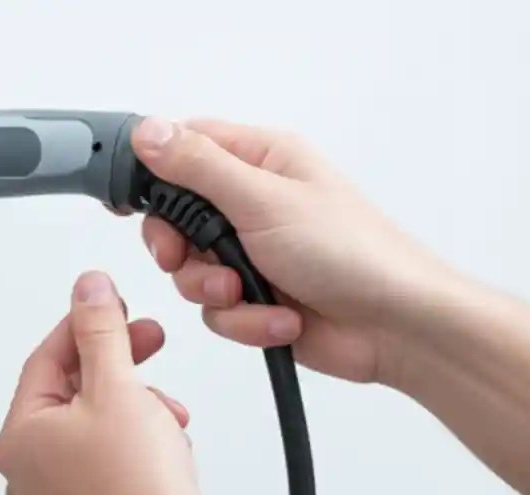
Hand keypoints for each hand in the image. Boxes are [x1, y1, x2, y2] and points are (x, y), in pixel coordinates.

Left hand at [0, 270, 225, 494]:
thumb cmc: (136, 493)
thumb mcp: (118, 387)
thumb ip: (101, 331)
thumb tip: (88, 289)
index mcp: (19, 437)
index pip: (47, 359)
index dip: (85, 324)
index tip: (115, 305)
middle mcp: (28, 474)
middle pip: (72, 395)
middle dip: (119, 370)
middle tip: (151, 344)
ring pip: (96, 431)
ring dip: (136, 410)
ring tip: (170, 417)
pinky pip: (109, 467)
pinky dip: (138, 449)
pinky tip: (168, 453)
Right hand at [131, 117, 453, 383]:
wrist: (397, 327)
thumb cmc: (354, 253)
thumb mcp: (264, 200)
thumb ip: (199, 167)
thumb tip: (150, 132)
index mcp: (262, 161)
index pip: (185, 147)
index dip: (153, 173)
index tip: (132, 202)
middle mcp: (255, 204)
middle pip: (176, 218)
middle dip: (181, 249)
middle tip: (191, 257)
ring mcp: (255, 255)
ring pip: (192, 272)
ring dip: (216, 292)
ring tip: (251, 294)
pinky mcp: (259, 301)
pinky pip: (219, 313)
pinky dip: (245, 322)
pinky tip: (281, 320)